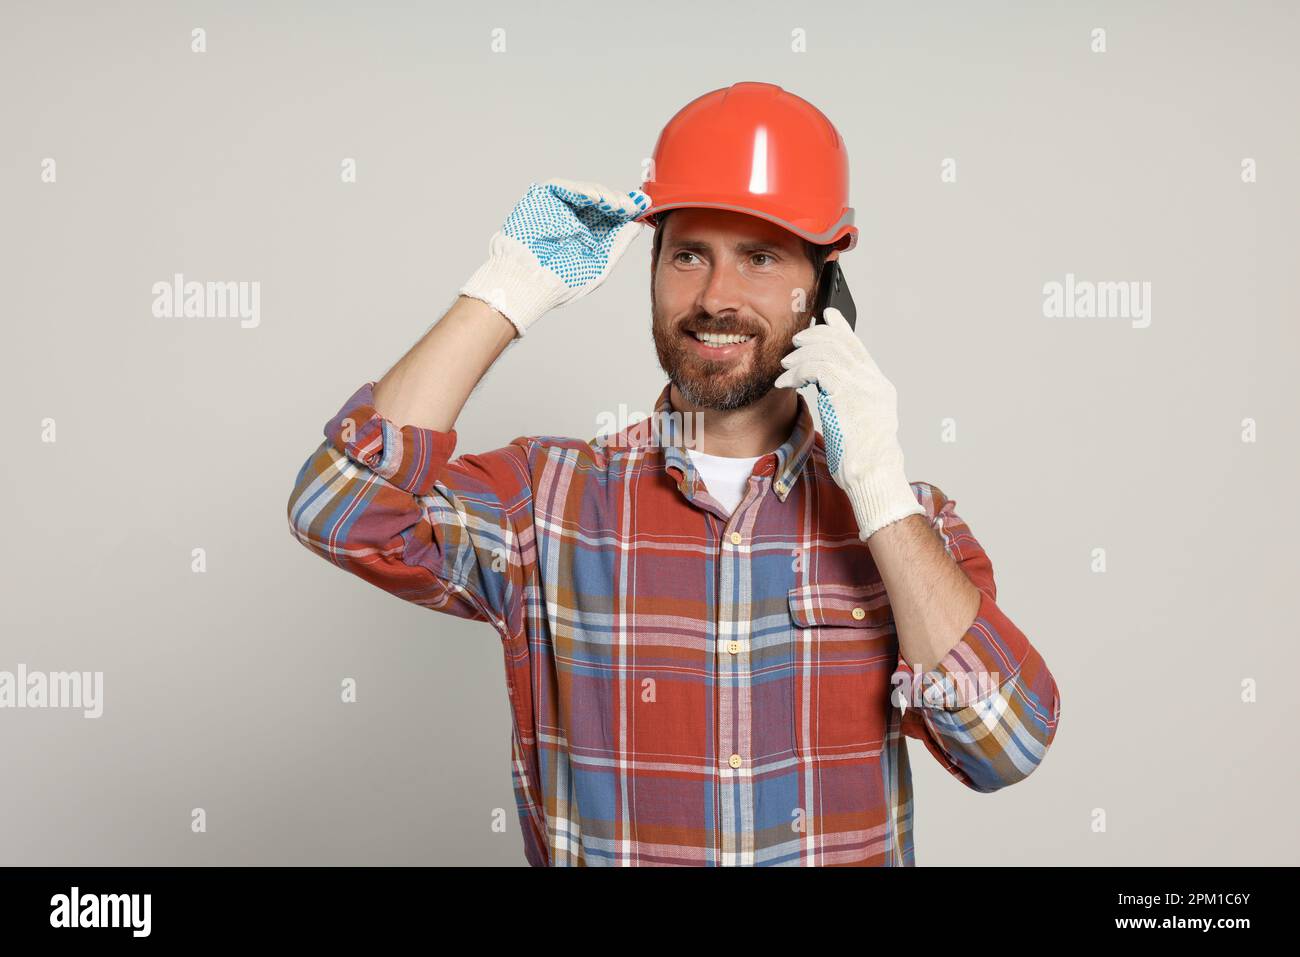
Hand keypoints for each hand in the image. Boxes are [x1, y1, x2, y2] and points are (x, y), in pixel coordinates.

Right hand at [458, 178, 650, 336]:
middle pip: (603, 201)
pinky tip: (596, 198)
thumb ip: (619, 243)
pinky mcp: (542, 198)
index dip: (628, 209)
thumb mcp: (600, 264)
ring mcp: (559, 207)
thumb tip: (636, 224)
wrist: (530, 282)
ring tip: (616, 205)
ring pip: (587, 191)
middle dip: (619, 201)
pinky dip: (581, 189)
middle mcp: (576, 219)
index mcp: (589, 235)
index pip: (612, 216)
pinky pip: (564, 187)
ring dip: (604, 195)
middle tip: (631, 206)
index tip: (644, 204)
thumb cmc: (560, 280)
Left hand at [774, 306, 924, 539]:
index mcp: (878, 386)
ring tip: (786, 367)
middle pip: (842, 342)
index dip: (840, 328)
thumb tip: (828, 386)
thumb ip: (848, 399)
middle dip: (814, 337)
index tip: (825, 317)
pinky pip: (817, 368)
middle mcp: (873, 382)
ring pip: (827, 351)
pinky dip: (797, 371)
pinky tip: (787, 381)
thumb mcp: (857, 422)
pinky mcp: (846, 394)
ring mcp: (863, 387)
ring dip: (801, 356)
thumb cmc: (862, 459)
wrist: (873, 477)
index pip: (858, 347)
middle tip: (794, 345)